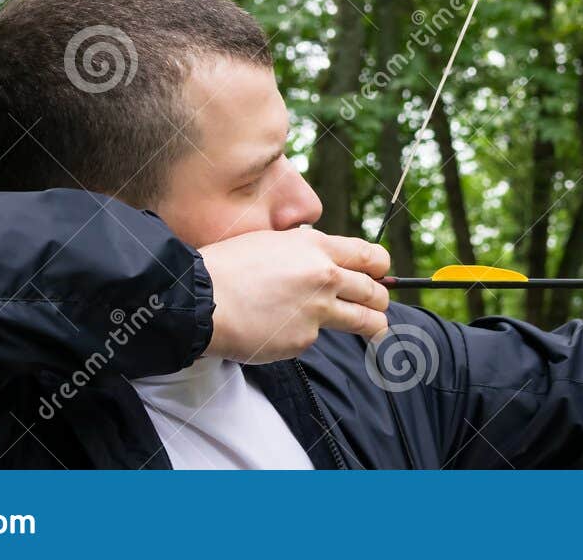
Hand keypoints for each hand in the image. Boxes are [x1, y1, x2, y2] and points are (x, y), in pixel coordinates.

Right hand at [200, 228, 390, 362]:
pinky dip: (302, 336)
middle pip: (374, 291)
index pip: (370, 256)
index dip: (381, 267)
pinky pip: (314, 338)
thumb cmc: (227, 267)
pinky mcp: (304, 339)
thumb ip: (303, 251)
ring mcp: (317, 311)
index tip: (382, 275)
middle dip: (381, 300)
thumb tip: (322, 259)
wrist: (200, 299)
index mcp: (316, 248)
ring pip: (365, 321)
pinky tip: (279, 330)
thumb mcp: (271, 242)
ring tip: (378, 330)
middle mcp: (325, 277)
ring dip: (375, 326)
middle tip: (380, 306)